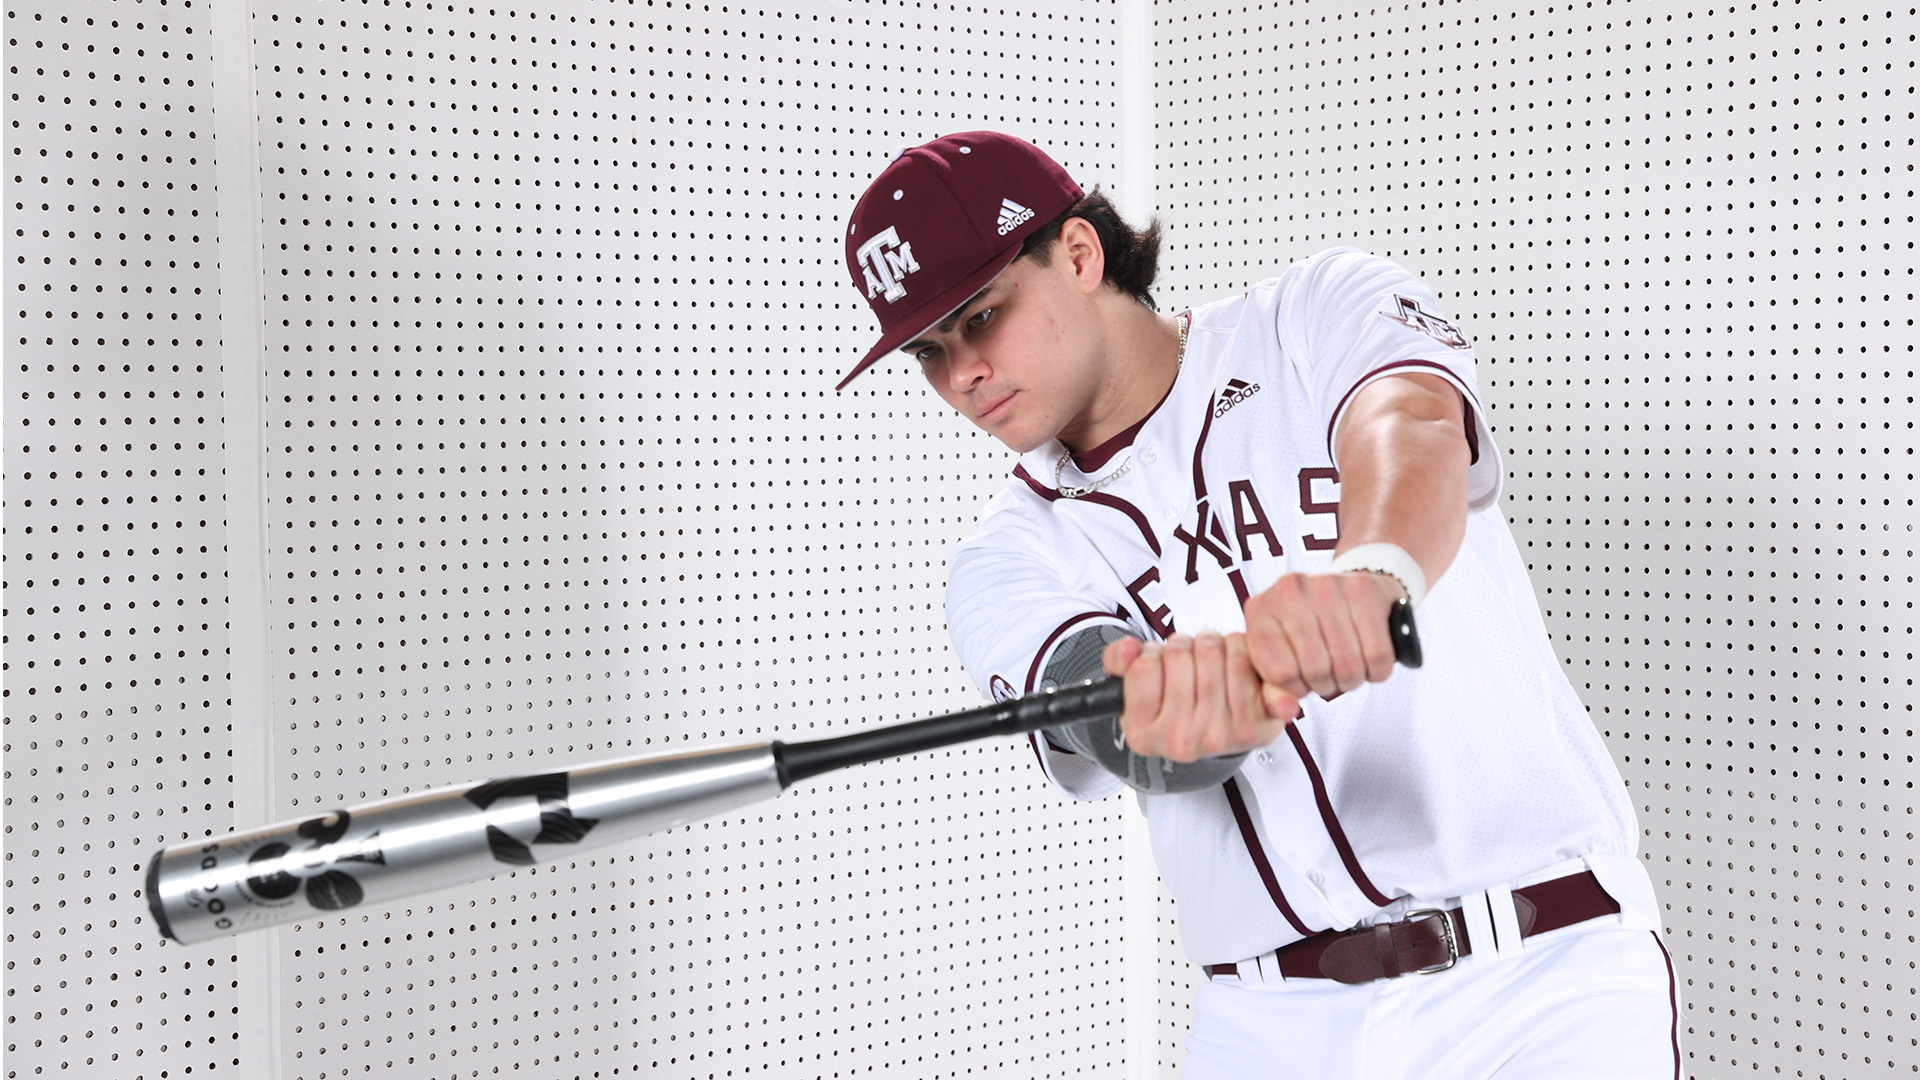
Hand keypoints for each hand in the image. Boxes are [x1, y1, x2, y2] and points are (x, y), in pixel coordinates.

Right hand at [1100, 631, 1296, 763]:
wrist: (1222, 736)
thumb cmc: (1179, 708)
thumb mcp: (1134, 689)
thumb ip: (1117, 661)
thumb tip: (1128, 648)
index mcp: (1144, 735)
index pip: (1143, 667)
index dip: (1151, 654)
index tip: (1158, 665)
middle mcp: (1181, 740)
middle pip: (1179, 654)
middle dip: (1183, 646)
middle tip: (1187, 661)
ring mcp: (1219, 734)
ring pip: (1212, 650)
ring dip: (1211, 644)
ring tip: (1209, 663)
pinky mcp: (1253, 723)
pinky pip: (1244, 659)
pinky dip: (1241, 651)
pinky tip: (1234, 667)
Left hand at [1242, 571, 1405, 715]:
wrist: (1352, 592)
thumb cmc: (1310, 631)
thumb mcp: (1280, 658)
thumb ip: (1274, 690)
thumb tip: (1285, 710)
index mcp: (1260, 610)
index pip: (1281, 674)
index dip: (1298, 689)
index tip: (1303, 679)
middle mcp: (1290, 592)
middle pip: (1317, 671)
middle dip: (1327, 684)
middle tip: (1329, 673)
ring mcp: (1327, 586)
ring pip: (1349, 666)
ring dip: (1352, 678)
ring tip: (1346, 665)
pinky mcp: (1364, 590)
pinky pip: (1378, 655)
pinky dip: (1377, 669)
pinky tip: (1367, 656)